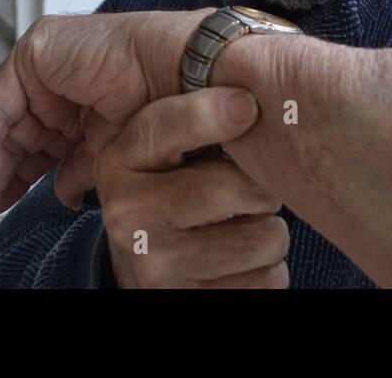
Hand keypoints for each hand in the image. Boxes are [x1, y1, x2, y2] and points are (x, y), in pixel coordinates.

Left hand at [0, 8, 212, 241]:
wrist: (179, 75)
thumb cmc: (165, 106)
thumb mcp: (111, 155)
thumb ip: (79, 173)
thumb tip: (63, 195)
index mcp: (84, 109)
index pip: (39, 151)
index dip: (15, 184)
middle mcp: (64, 88)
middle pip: (15, 140)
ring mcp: (49, 69)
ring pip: (1, 125)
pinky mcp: (37, 53)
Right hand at [97, 87, 288, 287]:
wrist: (143, 261)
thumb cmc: (174, 185)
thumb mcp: (163, 148)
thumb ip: (195, 114)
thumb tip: (255, 92)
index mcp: (121, 160)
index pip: (163, 127)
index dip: (211, 113)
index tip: (249, 104)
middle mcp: (128, 212)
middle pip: (228, 188)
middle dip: (261, 186)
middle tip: (253, 189)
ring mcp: (154, 263)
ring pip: (263, 238)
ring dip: (270, 231)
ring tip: (246, 225)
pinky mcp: (184, 299)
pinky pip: (268, 280)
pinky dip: (270, 269)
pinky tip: (243, 261)